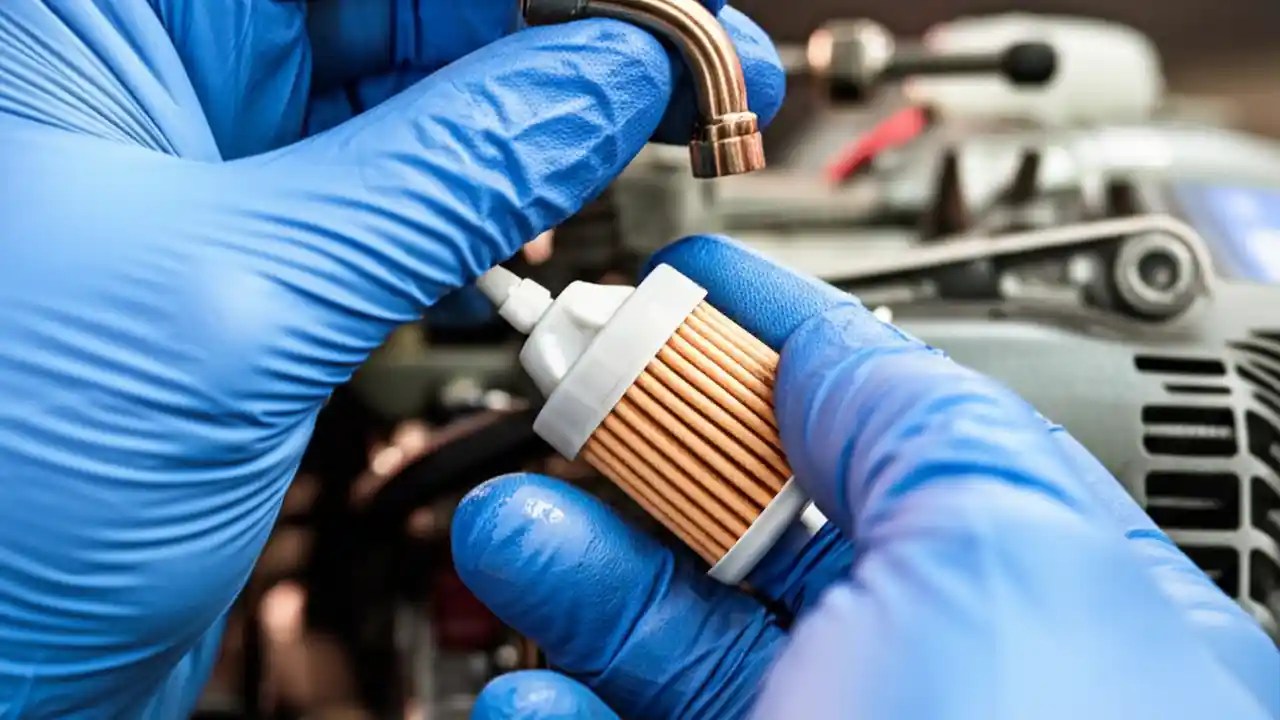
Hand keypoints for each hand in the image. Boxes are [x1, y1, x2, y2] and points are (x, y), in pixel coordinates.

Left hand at [0, 3, 781, 716]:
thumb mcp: (253, 295)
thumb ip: (450, 170)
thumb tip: (606, 80)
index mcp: (109, 27)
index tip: (656, 17)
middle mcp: (157, 80)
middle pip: (400, 6)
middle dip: (553, 37)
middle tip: (685, 73)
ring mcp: (213, 172)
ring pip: (413, 96)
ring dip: (532, 120)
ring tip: (638, 135)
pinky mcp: (262, 263)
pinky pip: (401, 194)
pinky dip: (486, 201)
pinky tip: (544, 207)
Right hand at [451, 236, 1279, 718]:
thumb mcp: (999, 547)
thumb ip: (903, 422)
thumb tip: (816, 340)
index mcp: (1017, 590)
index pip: (878, 431)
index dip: (774, 343)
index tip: (682, 284)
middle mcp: (922, 680)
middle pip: (756, 528)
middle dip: (646, 449)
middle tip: (562, 392)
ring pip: (672, 646)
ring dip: (576, 575)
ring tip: (509, 531)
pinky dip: (555, 717)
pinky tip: (528, 702)